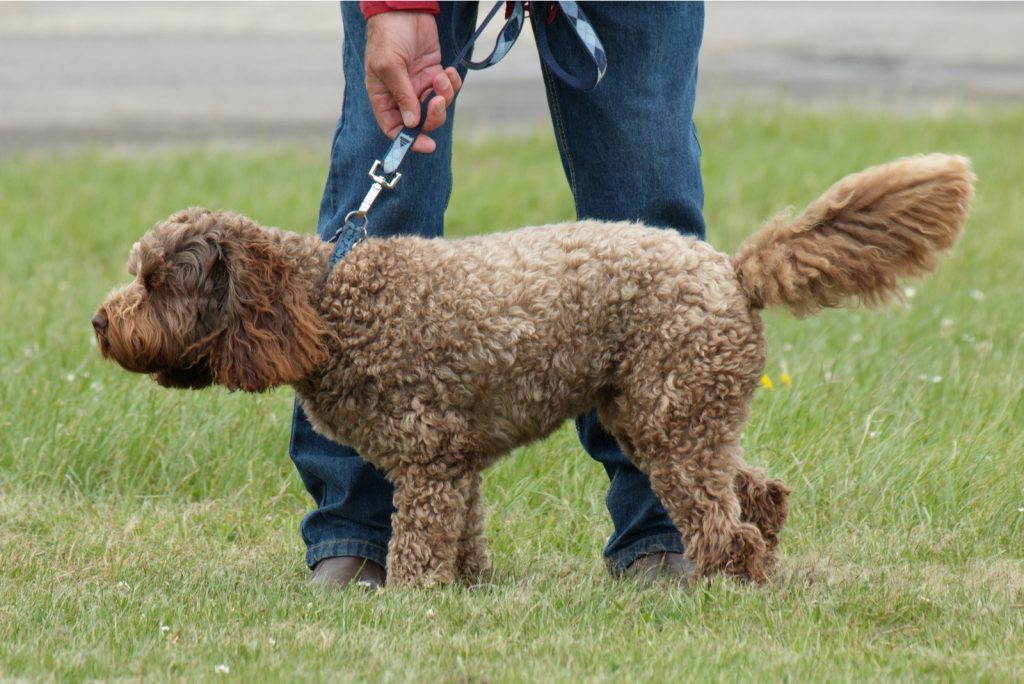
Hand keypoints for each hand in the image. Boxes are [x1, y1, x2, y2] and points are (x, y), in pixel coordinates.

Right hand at [364, 11, 462, 153]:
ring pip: (437, 107)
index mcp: (384, 98)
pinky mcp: (434, 74)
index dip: (409, 141)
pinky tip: (448, 70)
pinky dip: (452, 84)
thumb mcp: (389, 66)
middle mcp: (402, 96)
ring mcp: (420, 86)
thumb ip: (402, 95)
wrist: (403, 10)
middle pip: (420, 122)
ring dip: (444, 96)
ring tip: (442, 77)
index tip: (427, 144)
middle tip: (438, 101)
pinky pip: (448, 90)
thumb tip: (412, 124)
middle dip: (433, 116)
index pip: (395, 129)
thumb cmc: (387, 36)